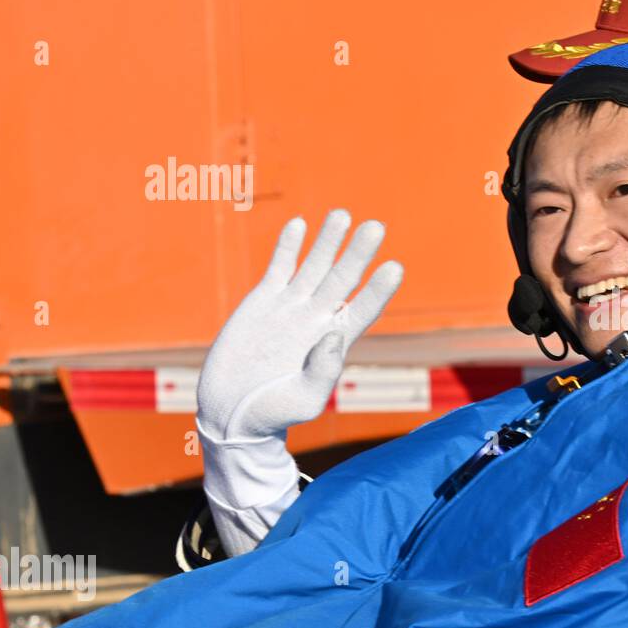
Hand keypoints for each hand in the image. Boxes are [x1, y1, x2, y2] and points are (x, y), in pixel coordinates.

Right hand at [196, 209, 403, 440]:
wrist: (233, 410)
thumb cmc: (274, 413)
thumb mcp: (303, 400)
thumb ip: (323, 372)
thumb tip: (334, 336)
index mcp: (334, 343)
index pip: (364, 310)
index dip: (378, 290)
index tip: (394, 268)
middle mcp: (318, 319)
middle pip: (343, 279)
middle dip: (358, 253)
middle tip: (376, 227)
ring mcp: (292, 307)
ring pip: (314, 266)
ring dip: (328, 241)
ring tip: (343, 214)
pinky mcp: (263, 301)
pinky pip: (279, 268)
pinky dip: (288, 247)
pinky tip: (300, 224)